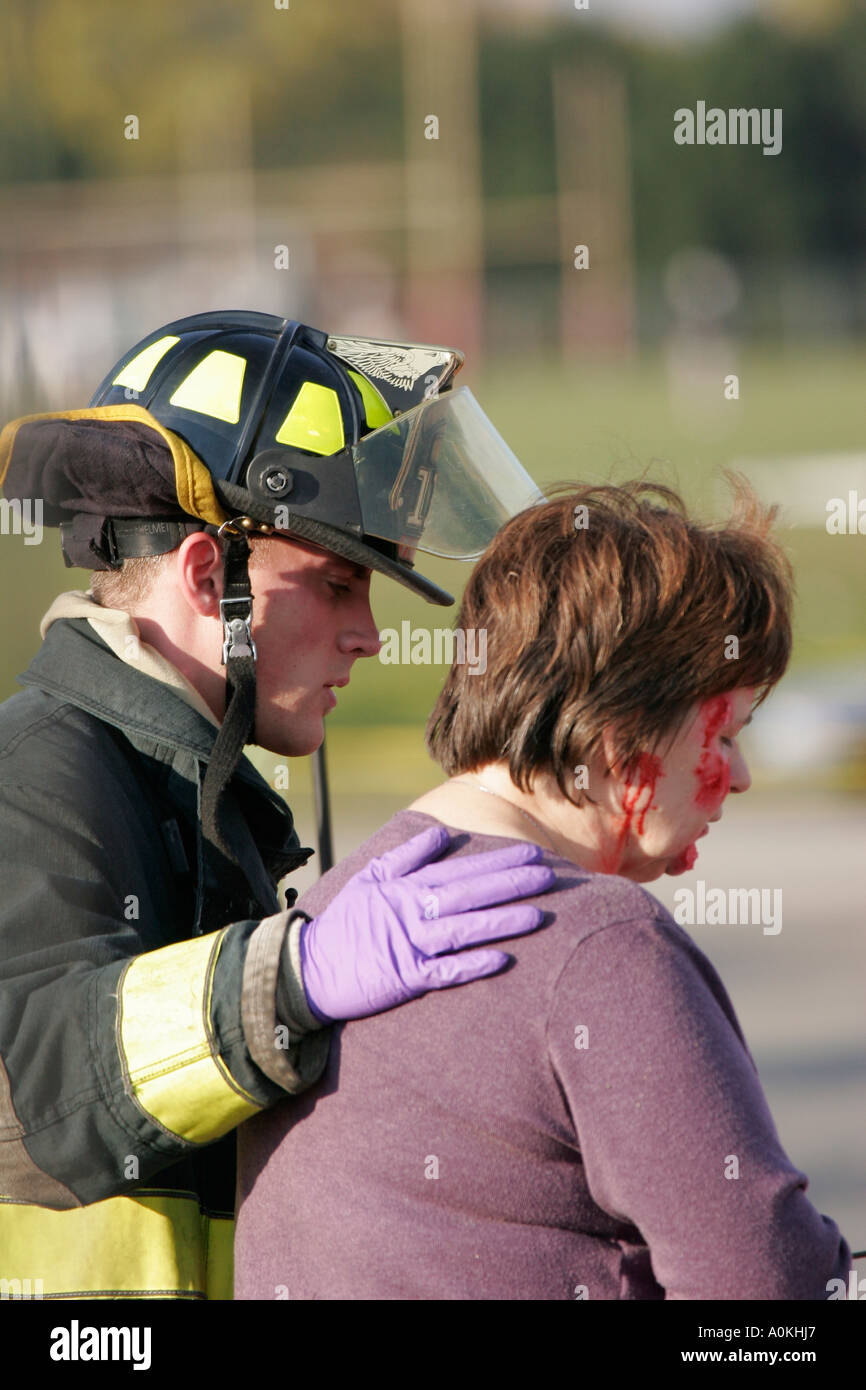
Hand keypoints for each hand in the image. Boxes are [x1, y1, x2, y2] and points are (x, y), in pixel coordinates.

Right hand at [299, 825, 554, 1021]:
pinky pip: (445, 971)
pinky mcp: (405, 978)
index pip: (460, 870)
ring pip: (464, 929)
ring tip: (538, 914)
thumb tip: (445, 836)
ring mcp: (410, 945)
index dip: (498, 861)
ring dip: (502, 921)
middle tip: (548, 874)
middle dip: (511, 884)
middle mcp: (411, 912)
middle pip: (469, 894)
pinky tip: (502, 959)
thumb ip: (408, 856)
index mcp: (406, 887)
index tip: (532, 852)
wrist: (306, 969)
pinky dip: (472, 964)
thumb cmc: (344, 923)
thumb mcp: (369, 878)